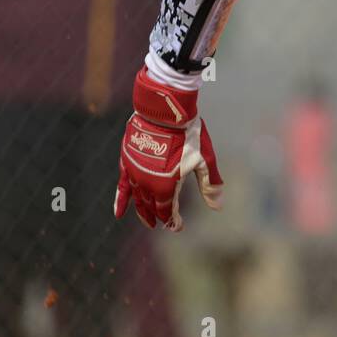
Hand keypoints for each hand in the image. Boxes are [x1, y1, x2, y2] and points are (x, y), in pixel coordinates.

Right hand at [114, 66, 222, 230]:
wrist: (163, 110)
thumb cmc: (188, 134)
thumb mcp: (204, 159)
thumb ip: (210, 184)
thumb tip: (218, 206)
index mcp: (166, 185)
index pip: (167, 211)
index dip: (172, 221)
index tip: (178, 227)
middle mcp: (147, 183)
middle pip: (151, 207)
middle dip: (158, 217)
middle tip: (163, 225)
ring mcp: (135, 172)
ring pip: (137, 199)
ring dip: (142, 211)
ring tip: (147, 222)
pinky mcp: (127, 161)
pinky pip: (122, 186)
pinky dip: (120, 200)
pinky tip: (118, 212)